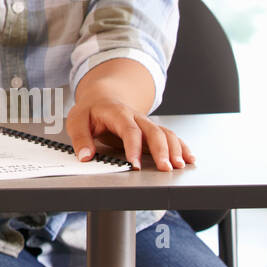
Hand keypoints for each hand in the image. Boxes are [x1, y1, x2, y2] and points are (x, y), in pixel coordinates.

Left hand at [66, 97, 194, 171]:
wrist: (103, 98)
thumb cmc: (90, 112)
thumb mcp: (77, 120)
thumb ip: (80, 138)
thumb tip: (85, 156)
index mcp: (117, 113)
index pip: (129, 130)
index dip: (133, 147)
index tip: (135, 164)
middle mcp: (136, 117)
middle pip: (153, 131)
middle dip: (161, 150)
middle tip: (165, 168)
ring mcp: (146, 124)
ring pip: (165, 133)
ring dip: (175, 149)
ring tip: (180, 166)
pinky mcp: (152, 131)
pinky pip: (170, 137)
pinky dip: (181, 147)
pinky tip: (189, 158)